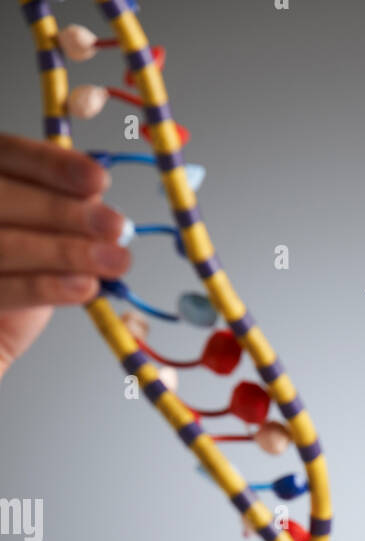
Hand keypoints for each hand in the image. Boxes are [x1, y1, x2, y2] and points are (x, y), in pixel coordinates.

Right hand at [0, 132, 130, 378]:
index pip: (9, 155)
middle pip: (4, 198)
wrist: (2, 325)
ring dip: (68, 254)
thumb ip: (67, 207)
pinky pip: (3, 288)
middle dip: (66, 213)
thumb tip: (98, 202)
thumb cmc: (27, 268)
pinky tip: (85, 286)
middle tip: (117, 228)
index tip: (99, 179)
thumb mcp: (51, 228)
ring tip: (114, 262)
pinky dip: (48, 287)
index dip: (52, 165)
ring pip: (6, 246)